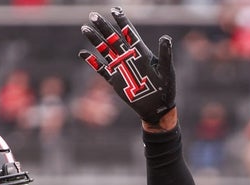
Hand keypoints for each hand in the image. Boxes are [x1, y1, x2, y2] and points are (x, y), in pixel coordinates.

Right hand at [79, 6, 174, 124]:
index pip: (129, 33)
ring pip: (105, 50)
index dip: (122, 21)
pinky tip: (83, 54)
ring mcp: (120, 68)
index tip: (115, 9)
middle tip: (93, 15)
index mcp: (141, 52)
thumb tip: (166, 38)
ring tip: (85, 28)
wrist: (157, 109)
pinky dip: (92, 62)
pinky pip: (101, 69)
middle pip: (113, 38)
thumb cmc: (166, 89)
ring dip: (95, 40)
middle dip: (104, 27)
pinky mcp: (115, 80)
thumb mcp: (167, 71)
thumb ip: (165, 54)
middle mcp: (128, 57)